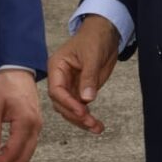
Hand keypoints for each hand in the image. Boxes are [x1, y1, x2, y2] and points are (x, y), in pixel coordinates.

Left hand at [0, 69, 43, 161]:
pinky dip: (16, 153)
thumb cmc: (5, 84)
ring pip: (27, 153)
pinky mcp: (35, 124)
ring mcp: (37, 126)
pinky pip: (28, 145)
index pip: (13, 152)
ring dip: (11, 161)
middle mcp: (35, 126)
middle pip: (23, 157)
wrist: (18, 69)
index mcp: (25, 121)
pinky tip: (2, 151)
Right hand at [46, 15, 119, 134]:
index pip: (56, 90)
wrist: (106, 33)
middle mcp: (61, 79)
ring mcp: (71, 86)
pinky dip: (88, 117)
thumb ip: (88, 77)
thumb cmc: (94, 37)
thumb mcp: (92, 55)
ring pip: (70, 109)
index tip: (81, 111)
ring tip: (97, 127)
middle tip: (90, 122)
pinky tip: (96, 125)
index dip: (67, 103)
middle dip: (75, 115)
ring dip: (82, 120)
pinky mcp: (81, 91)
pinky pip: (81, 108)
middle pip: (61, 103)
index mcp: (57, 67)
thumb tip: (86, 99)